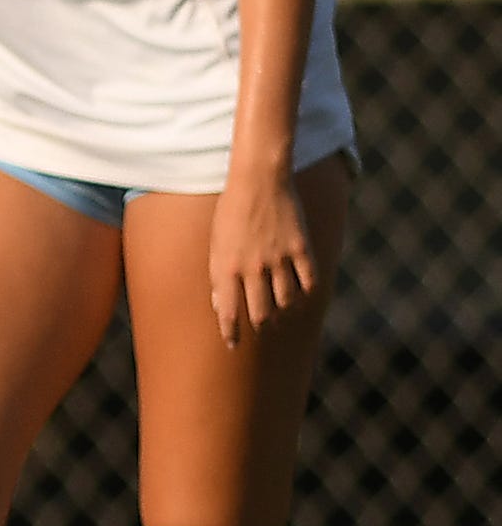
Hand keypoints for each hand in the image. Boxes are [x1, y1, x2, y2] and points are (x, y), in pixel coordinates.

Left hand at [207, 168, 317, 347]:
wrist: (259, 180)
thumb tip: (221, 307)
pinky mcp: (301, 248)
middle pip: (261, 312)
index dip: (231, 332)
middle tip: (262, 326)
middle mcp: (252, 267)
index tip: (232, 345)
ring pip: (286, 301)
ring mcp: (278, 258)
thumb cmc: (231, 213)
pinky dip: (306, 293)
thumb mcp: (216, 244)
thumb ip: (219, 277)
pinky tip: (301, 296)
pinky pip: (309, 281)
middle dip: (260, 325)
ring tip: (281, 313)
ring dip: (283, 312)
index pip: (229, 312)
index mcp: (226, 267)